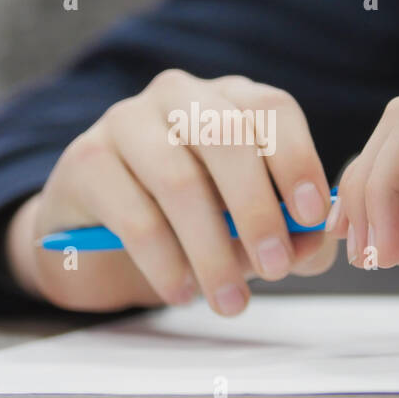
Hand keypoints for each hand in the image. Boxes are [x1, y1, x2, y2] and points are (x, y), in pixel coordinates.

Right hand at [6, 70, 336, 315]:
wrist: (98, 232)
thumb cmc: (190, 221)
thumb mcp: (248, 226)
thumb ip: (293, 234)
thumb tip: (312, 241)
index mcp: (228, 99)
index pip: (270, 108)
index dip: (296, 158)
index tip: (310, 216)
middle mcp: (178, 96)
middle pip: (226, 137)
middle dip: (257, 209)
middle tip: (275, 270)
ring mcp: (127, 122)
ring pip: (179, 181)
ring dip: (211, 250)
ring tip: (230, 300)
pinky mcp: (86, 160)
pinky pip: (134, 215)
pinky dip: (165, 263)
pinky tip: (181, 293)